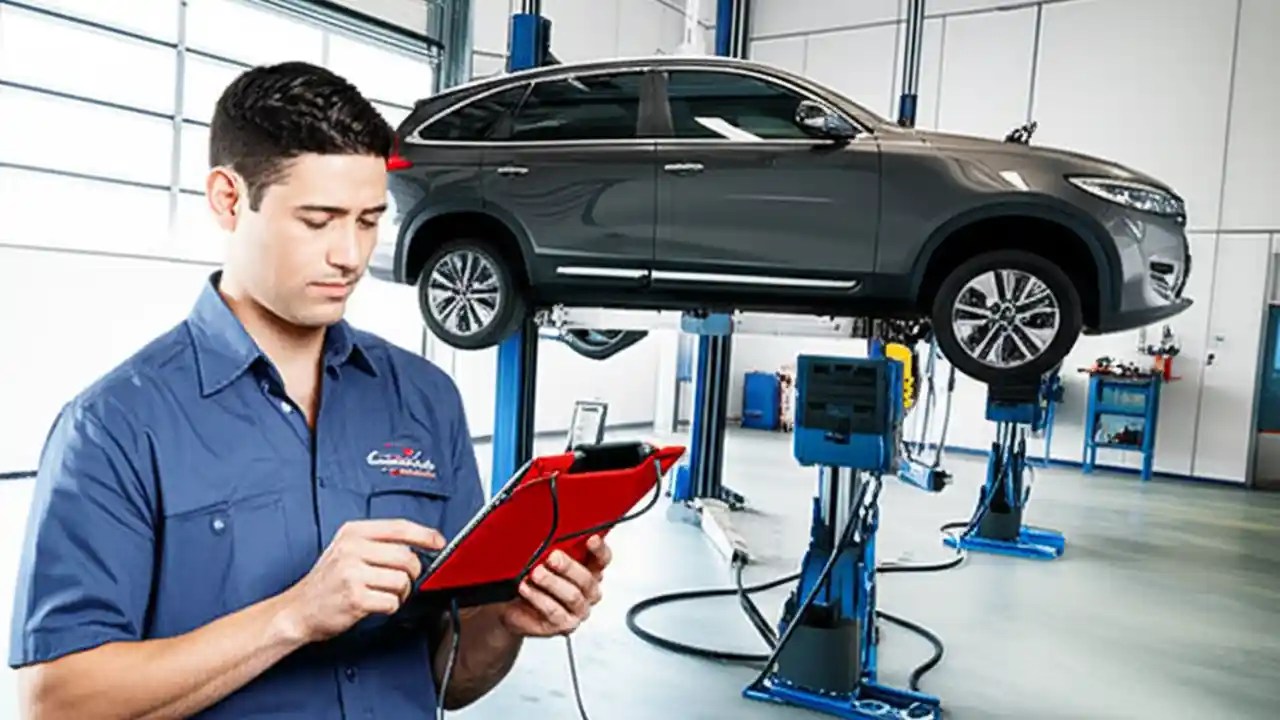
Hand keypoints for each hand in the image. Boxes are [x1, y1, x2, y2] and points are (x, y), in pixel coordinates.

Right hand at [277, 519, 444, 643]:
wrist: (298, 610)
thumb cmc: (327, 581)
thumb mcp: (346, 549)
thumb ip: (377, 543)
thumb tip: (418, 545)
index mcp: (353, 532)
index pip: (399, 527)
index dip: (424, 534)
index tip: (439, 542)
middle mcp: (352, 549)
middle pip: (407, 557)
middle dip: (413, 573)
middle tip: (402, 580)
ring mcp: (352, 573)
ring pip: (402, 581)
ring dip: (401, 593)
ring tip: (383, 594)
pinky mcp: (355, 598)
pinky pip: (392, 602)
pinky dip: (390, 607)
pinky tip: (375, 605)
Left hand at [499, 536, 612, 636]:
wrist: (514, 608)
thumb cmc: (533, 580)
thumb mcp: (543, 560)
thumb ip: (553, 548)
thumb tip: (551, 535)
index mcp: (590, 570)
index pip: (602, 559)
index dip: (599, 549)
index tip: (591, 539)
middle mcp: (588, 591)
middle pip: (587, 579)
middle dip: (569, 567)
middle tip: (552, 558)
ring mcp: (579, 610)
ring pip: (572, 596)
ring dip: (552, 583)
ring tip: (536, 573)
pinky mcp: (565, 626)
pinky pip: (554, 611)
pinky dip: (539, 598)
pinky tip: (526, 588)